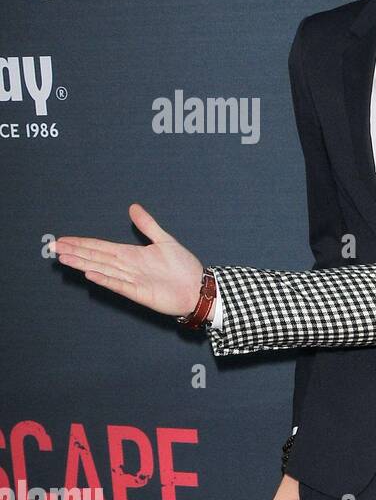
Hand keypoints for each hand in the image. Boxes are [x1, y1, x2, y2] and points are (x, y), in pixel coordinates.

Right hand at [53, 204, 204, 316]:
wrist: (199, 288)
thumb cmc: (184, 267)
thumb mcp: (165, 241)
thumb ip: (148, 225)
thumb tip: (133, 207)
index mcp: (132, 254)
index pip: (101, 247)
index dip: (82, 243)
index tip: (63, 239)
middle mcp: (127, 267)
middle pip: (96, 257)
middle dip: (75, 251)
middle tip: (53, 247)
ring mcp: (131, 280)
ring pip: (102, 269)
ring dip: (82, 263)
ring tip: (64, 258)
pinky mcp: (139, 292)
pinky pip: (118, 284)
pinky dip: (104, 279)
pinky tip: (89, 273)